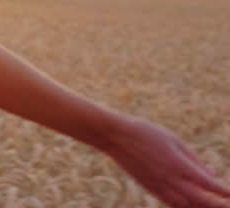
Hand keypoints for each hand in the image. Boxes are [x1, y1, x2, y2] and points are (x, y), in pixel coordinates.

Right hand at [105, 115, 229, 207]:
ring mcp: (159, 186)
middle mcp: (171, 180)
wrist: (115, 136)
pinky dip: (185, 206)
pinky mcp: (150, 188)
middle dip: (218, 205)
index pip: (209, 185)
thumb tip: (212, 174)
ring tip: (213, 205)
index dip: (225, 193)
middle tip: (228, 205)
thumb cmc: (146, 132)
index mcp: (179, 165)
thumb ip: (194, 159)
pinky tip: (191, 204)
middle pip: (201, 200)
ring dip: (201, 207)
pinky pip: (172, 203)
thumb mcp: (174, 141)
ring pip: (187, 206)